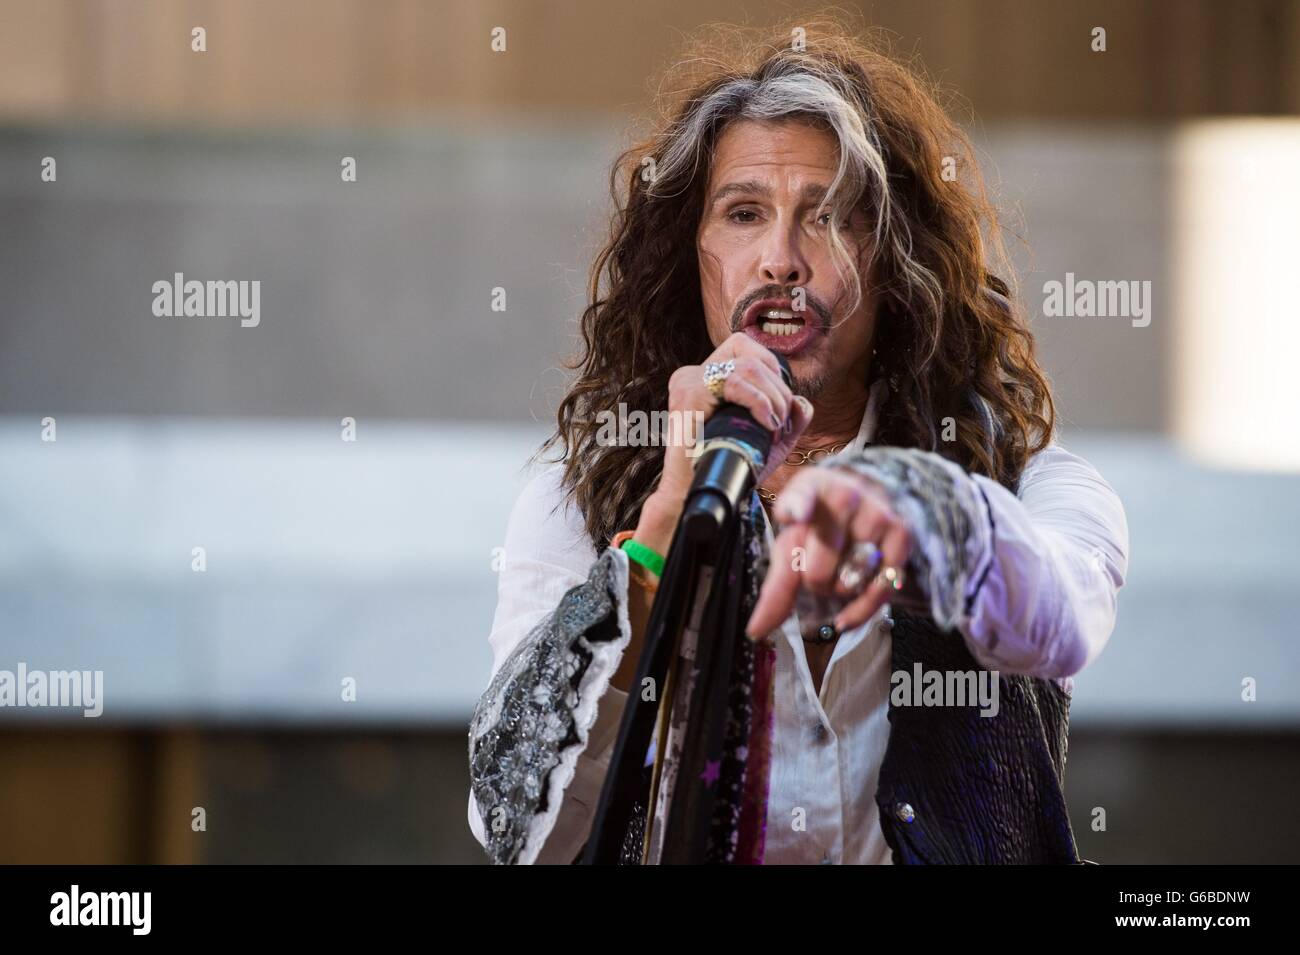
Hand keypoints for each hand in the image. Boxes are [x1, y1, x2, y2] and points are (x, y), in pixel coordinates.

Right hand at [635, 331, 813, 553]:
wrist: (701, 494)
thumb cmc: (729, 468)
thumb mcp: (767, 441)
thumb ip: (789, 420)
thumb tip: (802, 403)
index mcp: (705, 378)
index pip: (743, 346)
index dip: (771, 368)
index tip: (779, 405)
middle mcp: (693, 374)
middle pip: (749, 353)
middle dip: (778, 387)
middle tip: (782, 422)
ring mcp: (688, 382)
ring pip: (747, 365)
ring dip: (773, 396)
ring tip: (775, 426)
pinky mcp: (688, 395)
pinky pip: (734, 382)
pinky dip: (760, 401)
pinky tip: (768, 423)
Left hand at [745, 466, 912, 638]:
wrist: (870, 499)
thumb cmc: (822, 526)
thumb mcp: (793, 543)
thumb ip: (777, 586)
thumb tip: (757, 631)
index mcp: (809, 488)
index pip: (801, 497)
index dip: (796, 507)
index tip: (793, 516)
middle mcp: (845, 495)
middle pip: (818, 569)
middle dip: (814, 581)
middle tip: (817, 568)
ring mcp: (877, 513)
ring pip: (850, 582)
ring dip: (840, 589)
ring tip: (839, 572)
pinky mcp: (902, 534)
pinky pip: (880, 589)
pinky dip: (861, 609)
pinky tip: (846, 615)